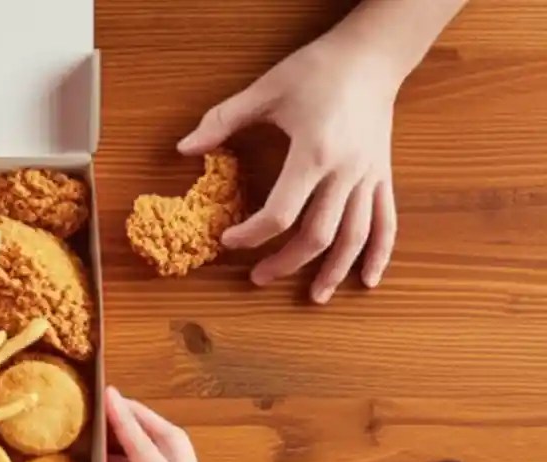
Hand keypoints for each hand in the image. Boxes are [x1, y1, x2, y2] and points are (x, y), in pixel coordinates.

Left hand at [179, 31, 401, 303]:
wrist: (372, 55)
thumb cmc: (317, 70)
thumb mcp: (265, 90)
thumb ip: (222, 121)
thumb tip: (184, 148)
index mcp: (313, 154)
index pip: (281, 212)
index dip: (252, 234)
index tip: (227, 240)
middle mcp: (345, 172)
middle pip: (317, 234)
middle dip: (286, 262)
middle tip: (257, 278)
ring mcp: (368, 177)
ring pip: (354, 236)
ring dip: (333, 271)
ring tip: (313, 297)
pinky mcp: (382, 175)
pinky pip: (386, 221)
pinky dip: (379, 253)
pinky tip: (368, 280)